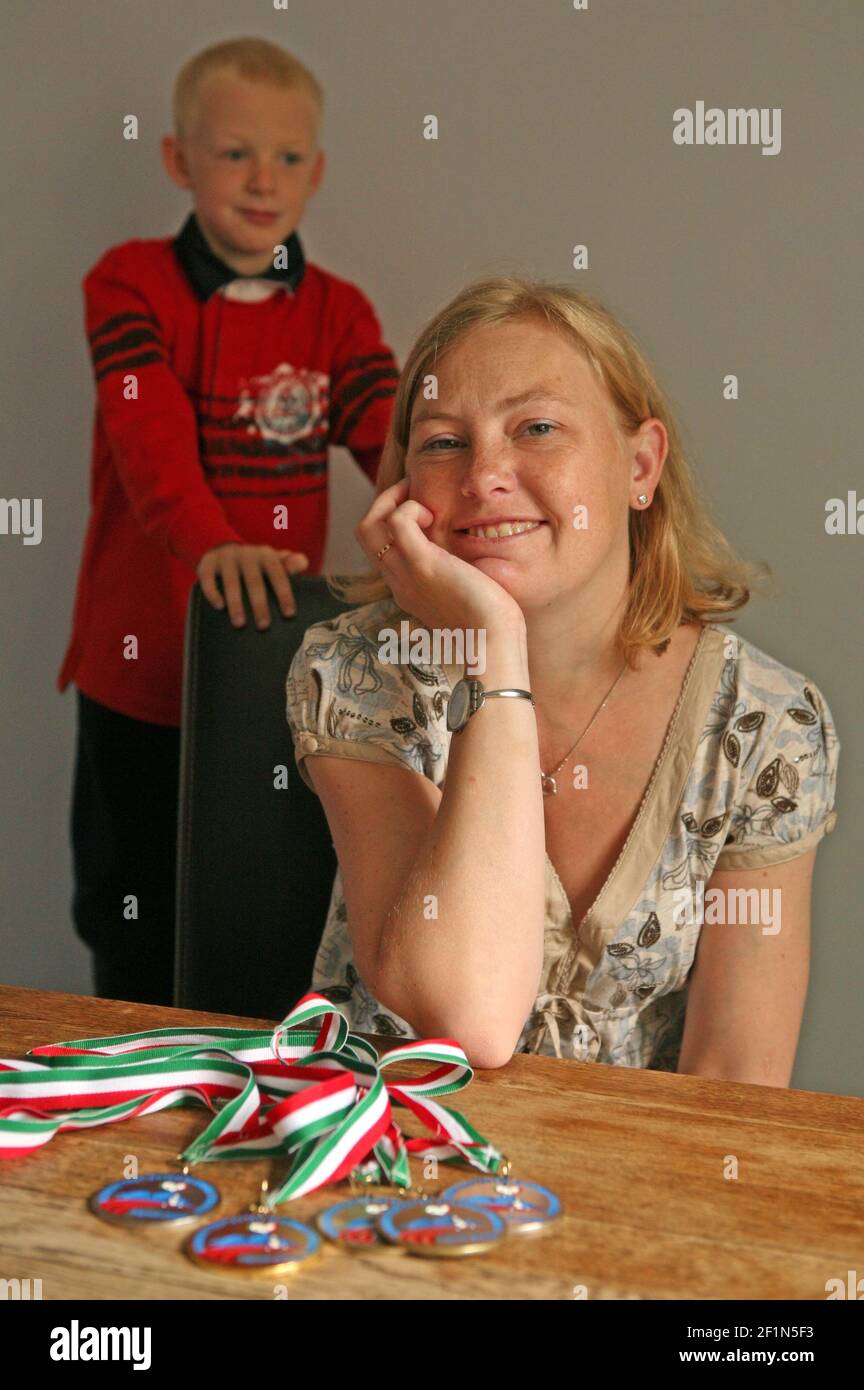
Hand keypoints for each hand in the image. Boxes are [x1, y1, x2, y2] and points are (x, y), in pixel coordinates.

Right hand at [197, 543, 308, 627]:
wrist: (223, 549)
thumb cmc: (257, 564)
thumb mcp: (274, 561)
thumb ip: (291, 563)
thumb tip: (301, 564)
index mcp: (266, 555)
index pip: (278, 574)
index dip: (284, 594)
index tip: (289, 614)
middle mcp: (246, 554)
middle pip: (254, 581)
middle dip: (259, 605)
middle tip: (264, 626)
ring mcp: (226, 558)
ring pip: (231, 582)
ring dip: (236, 604)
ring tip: (240, 624)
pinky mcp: (208, 563)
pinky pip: (208, 579)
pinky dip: (213, 593)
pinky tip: (219, 607)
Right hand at [356, 477, 524, 636]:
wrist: (492, 643)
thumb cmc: (490, 624)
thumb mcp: (465, 595)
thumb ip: (458, 576)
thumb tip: (472, 562)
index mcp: (406, 589)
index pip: (379, 547)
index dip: (392, 520)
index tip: (420, 508)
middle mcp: (398, 582)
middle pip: (364, 533)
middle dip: (384, 502)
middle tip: (413, 493)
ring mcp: (405, 574)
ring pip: (368, 526)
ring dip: (392, 501)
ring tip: (421, 503)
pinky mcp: (422, 564)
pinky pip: (396, 521)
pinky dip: (409, 508)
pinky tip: (433, 517)